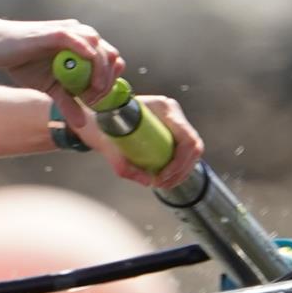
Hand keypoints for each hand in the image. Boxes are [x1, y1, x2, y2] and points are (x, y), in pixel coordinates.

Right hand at [0, 19, 124, 102]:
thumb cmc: (21, 61)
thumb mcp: (49, 88)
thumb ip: (67, 102)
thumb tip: (82, 125)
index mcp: (82, 45)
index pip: (110, 60)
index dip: (111, 81)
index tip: (99, 100)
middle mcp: (79, 35)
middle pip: (110, 55)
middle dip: (107, 80)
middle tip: (94, 99)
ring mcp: (68, 31)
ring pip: (98, 48)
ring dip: (99, 72)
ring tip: (89, 91)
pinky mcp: (53, 32)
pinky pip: (74, 39)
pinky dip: (84, 52)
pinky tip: (85, 66)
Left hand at [60, 91, 205, 190]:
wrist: (98, 115)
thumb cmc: (102, 124)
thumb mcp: (108, 146)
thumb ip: (123, 166)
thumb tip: (147, 181)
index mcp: (162, 108)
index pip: (187, 138)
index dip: (179, 162)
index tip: (162, 176)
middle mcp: (172, 112)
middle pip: (193, 146)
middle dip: (180, 170)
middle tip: (162, 184)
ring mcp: (174, 120)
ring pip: (192, 151)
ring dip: (181, 172)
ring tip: (162, 184)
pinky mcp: (171, 130)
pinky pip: (184, 152)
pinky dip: (178, 168)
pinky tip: (166, 178)